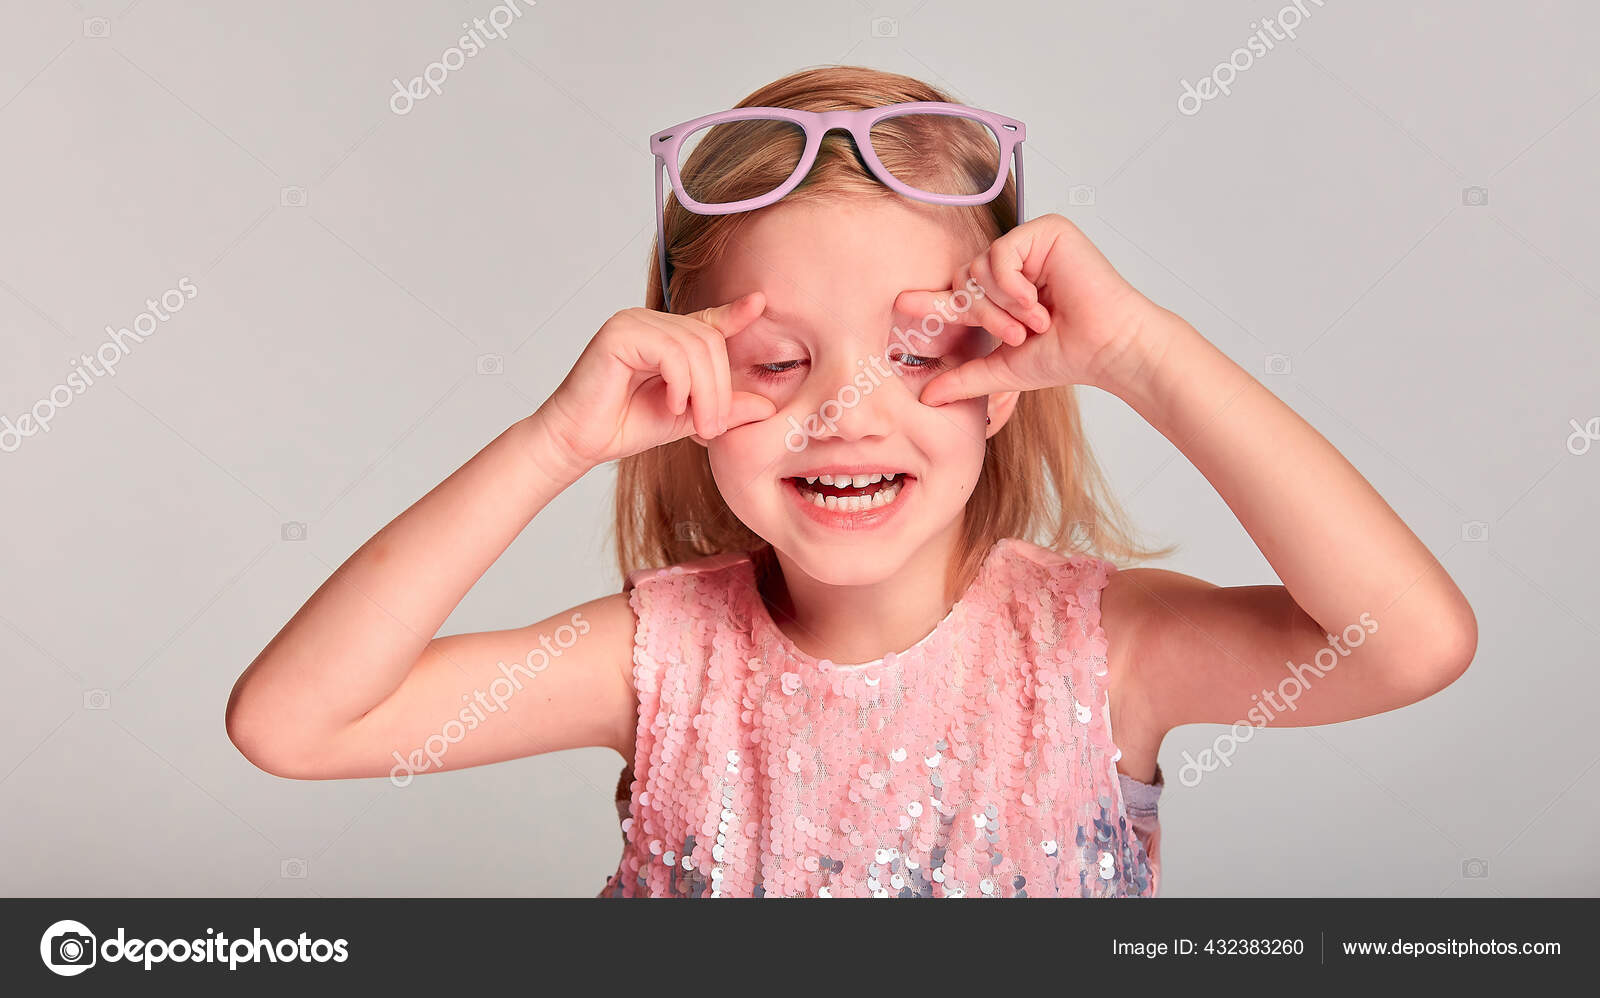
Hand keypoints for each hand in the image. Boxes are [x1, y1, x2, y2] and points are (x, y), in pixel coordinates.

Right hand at [537, 292, 776, 467]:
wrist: (579, 442)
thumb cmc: (625, 426)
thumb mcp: (688, 418)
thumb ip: (724, 409)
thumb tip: (768, 407)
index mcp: (666, 336)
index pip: (707, 321)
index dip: (735, 313)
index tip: (760, 302)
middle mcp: (650, 321)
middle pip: (709, 340)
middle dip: (720, 388)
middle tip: (713, 427)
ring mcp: (633, 322)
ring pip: (694, 347)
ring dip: (705, 392)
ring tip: (699, 425)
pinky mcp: (619, 332)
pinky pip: (671, 351)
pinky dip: (680, 382)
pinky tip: (673, 405)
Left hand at [895, 213, 1168, 403]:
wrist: (1107, 347)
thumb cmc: (1067, 355)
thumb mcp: (1004, 369)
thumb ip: (965, 378)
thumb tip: (927, 397)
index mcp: (1005, 292)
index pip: (959, 294)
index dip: (932, 301)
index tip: (901, 305)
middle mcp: (1016, 264)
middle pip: (965, 278)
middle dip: (985, 314)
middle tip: (1018, 334)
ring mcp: (1031, 244)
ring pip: (979, 266)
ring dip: (1002, 304)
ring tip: (1035, 321)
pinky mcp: (1046, 230)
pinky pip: (1001, 253)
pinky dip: (1012, 285)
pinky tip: (1039, 302)